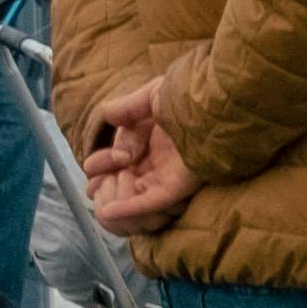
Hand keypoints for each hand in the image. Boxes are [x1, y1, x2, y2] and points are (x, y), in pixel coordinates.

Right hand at [82, 84, 197, 235]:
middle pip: (124, 184)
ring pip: (134, 197)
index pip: (119, 161)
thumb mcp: (153, 96)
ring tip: (99, 197)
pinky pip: (150, 202)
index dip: (101, 166)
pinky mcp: (178, 187)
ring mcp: (168, 177)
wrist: (216, 103)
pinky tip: (107, 212)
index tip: (91, 166)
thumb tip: (107, 116)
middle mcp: (159, 163)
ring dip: (113, 200)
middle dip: (104, 187)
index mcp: (151, 142)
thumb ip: (128, 107)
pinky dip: (129, 208)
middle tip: (93, 187)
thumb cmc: (190, 95)